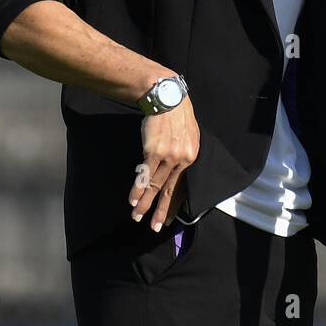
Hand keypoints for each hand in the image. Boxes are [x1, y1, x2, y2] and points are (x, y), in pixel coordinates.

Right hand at [129, 97, 200, 231]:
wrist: (167, 98)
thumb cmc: (177, 115)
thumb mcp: (189, 134)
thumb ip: (184, 152)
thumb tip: (177, 167)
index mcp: (192, 156)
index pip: (183, 186)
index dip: (175, 204)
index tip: (168, 219)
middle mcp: (182, 159)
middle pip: (169, 190)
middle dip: (160, 210)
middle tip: (153, 228)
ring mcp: (168, 156)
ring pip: (155, 185)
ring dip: (144, 202)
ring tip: (137, 217)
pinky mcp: (153, 152)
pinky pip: (145, 175)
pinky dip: (138, 189)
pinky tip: (132, 200)